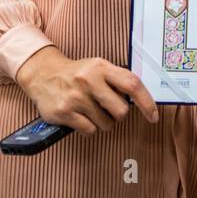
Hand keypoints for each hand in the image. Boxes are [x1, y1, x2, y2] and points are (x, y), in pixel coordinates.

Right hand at [15, 47, 158, 134]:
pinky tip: (80, 116)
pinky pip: (90, 130)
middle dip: (118, 115)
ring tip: (90, 109)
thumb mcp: (98, 67)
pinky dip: (88, 127)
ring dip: (102, 122)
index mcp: (101, 67)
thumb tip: (142, 101)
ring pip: (106, 124)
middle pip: (121, 111)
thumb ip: (118, 81)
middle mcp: (89, 80)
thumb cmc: (78, 74)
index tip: (153, 116)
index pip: (132, 84)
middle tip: (107, 108)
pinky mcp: (64, 112)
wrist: (43, 74)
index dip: (147, 102)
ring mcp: (76, 97)